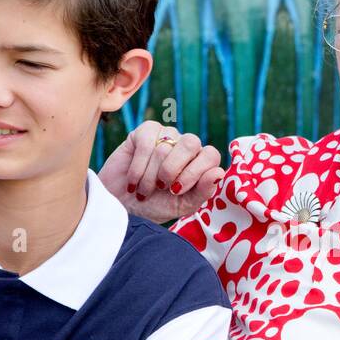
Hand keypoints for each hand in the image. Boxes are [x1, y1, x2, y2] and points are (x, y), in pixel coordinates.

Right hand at [99, 120, 223, 223]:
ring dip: (150, 176)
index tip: (176, 191)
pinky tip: (133, 180)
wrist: (121, 208)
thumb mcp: (182, 206)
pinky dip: (138, 167)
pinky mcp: (145, 132)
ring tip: (143, 190)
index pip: (211, 155)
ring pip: (164, 148)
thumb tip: (218, 172)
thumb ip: (202, 191)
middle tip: (161, 187)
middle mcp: (186, 146)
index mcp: (200, 162)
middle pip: (191, 143)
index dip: (194, 173)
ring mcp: (166, 135)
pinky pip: (146, 142)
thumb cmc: (155, 206)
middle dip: (173, 170)